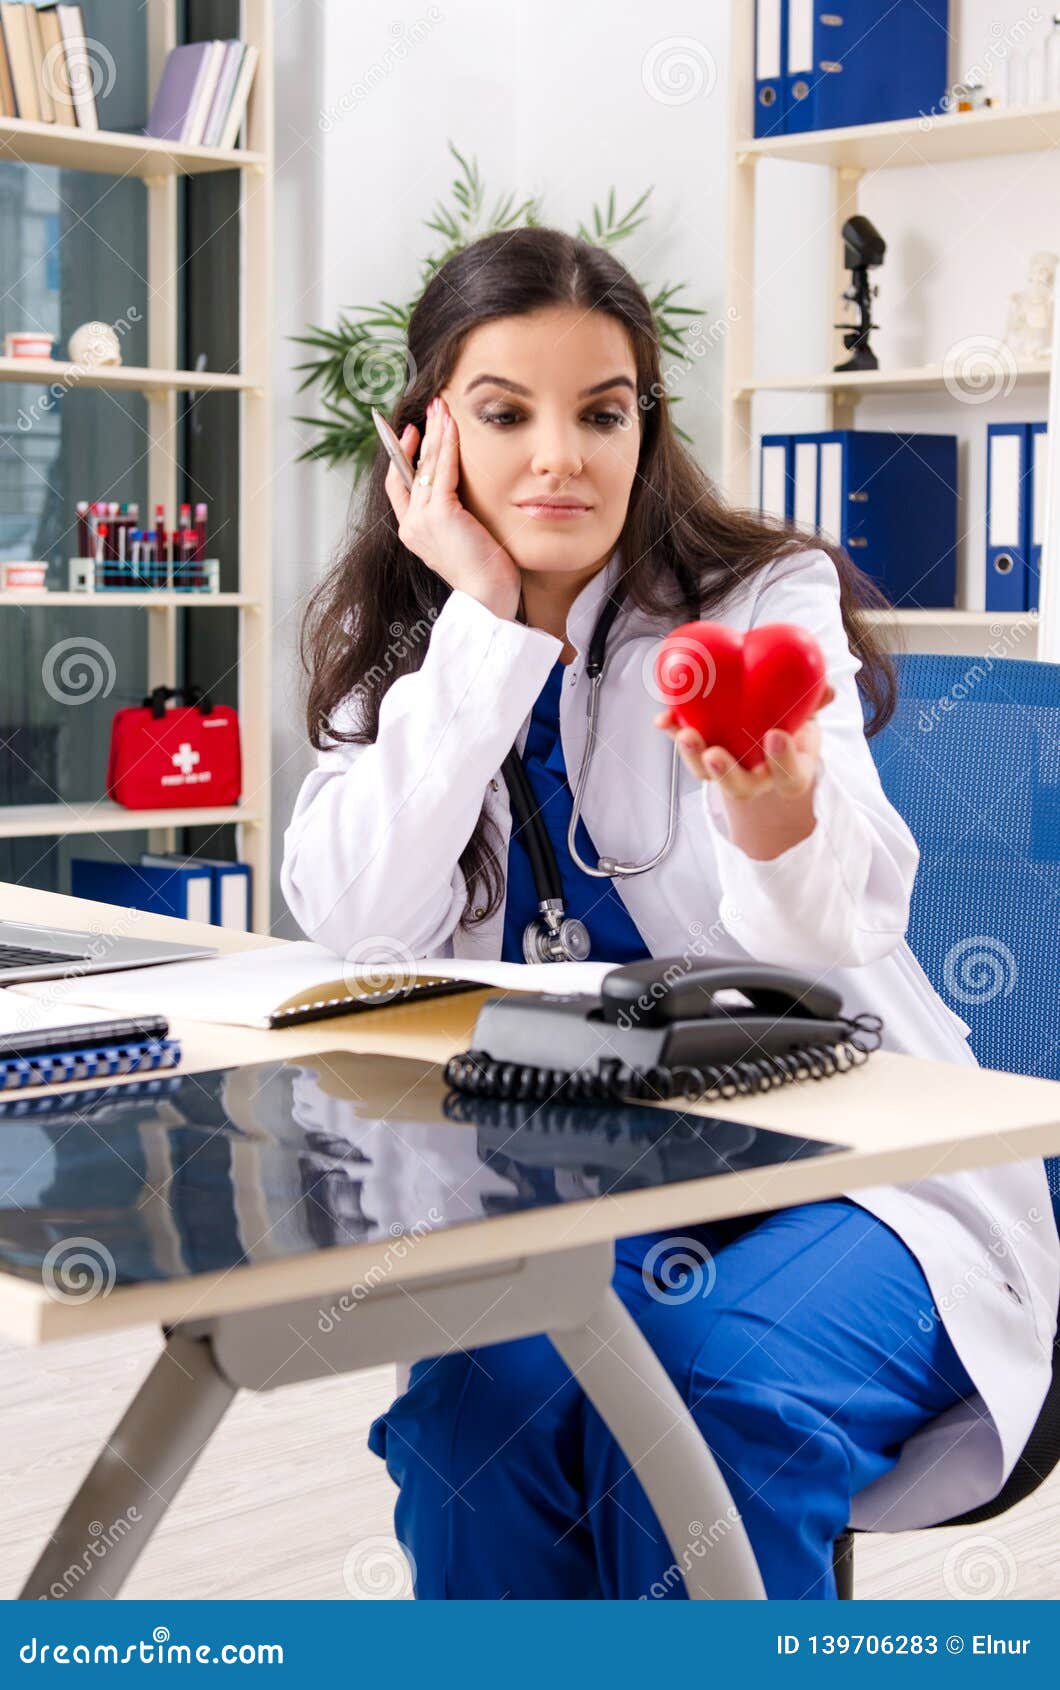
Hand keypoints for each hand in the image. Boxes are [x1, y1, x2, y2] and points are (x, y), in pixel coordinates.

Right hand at [384, 395, 521, 620]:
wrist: (487, 599)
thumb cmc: (485, 575)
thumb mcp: (464, 541)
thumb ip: (457, 518)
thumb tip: (465, 493)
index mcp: (413, 533)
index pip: (398, 486)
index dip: (403, 456)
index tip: (414, 432)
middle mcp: (411, 524)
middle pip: (410, 468)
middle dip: (422, 433)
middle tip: (433, 407)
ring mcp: (421, 519)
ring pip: (426, 464)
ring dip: (435, 432)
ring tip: (443, 407)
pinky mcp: (440, 514)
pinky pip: (443, 470)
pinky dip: (448, 445)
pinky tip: (454, 426)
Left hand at [653, 686, 834, 800]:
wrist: (769, 735)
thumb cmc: (793, 725)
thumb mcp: (810, 716)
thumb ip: (818, 703)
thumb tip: (827, 688)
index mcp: (788, 772)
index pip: (788, 776)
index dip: (782, 761)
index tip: (776, 736)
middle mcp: (756, 779)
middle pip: (739, 786)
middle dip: (725, 772)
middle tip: (714, 753)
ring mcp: (727, 771)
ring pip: (707, 774)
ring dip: (693, 756)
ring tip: (684, 734)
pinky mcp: (702, 756)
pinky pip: (687, 749)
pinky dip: (674, 732)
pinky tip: (664, 720)